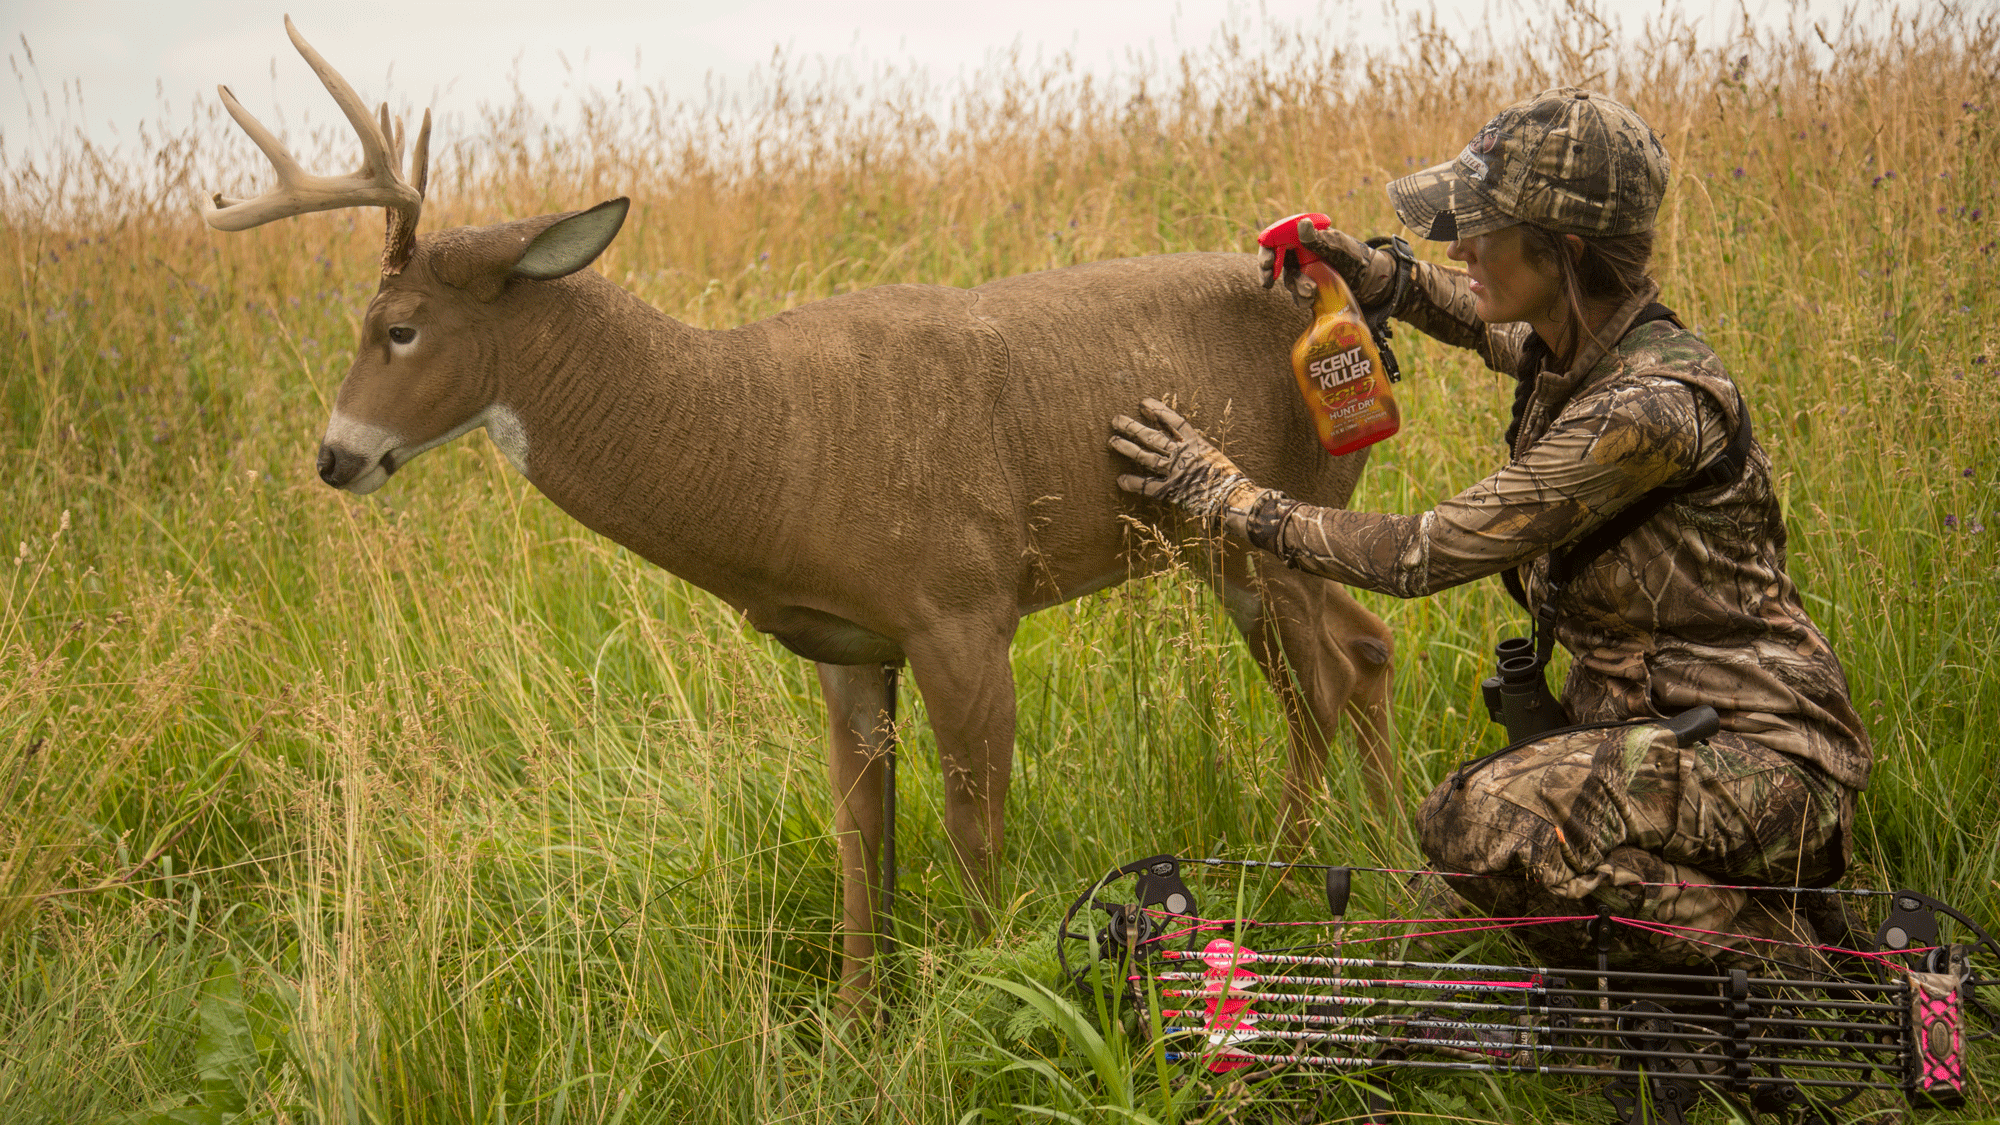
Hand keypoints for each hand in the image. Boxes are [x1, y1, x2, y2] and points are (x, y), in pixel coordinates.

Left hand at [1108, 398, 1260, 533]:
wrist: (1237, 500)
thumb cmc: (1232, 482)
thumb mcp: (1217, 460)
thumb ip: (1201, 454)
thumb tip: (1193, 450)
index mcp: (1198, 444)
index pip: (1175, 422)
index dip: (1158, 411)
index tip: (1143, 403)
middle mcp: (1184, 454)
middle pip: (1153, 437)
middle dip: (1133, 427)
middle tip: (1116, 419)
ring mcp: (1176, 471)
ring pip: (1146, 456)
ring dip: (1128, 448)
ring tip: (1112, 440)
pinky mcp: (1172, 491)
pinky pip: (1148, 486)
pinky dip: (1134, 483)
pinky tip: (1121, 480)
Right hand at [1256, 218, 1389, 305]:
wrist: (1371, 281)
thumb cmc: (1356, 258)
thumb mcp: (1338, 248)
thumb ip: (1318, 240)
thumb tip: (1301, 225)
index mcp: (1305, 238)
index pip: (1277, 239)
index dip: (1267, 251)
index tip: (1267, 264)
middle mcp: (1301, 253)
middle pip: (1275, 261)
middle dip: (1269, 273)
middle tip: (1268, 283)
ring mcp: (1305, 271)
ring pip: (1288, 280)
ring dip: (1295, 287)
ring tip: (1311, 292)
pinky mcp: (1310, 288)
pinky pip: (1297, 295)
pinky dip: (1301, 298)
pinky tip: (1311, 300)